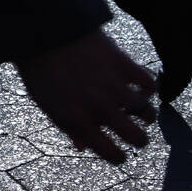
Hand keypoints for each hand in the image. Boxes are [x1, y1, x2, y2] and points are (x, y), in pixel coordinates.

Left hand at [18, 30, 157, 162]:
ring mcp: (113, 86)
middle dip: (140, 141)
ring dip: (148, 116)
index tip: (122, 157)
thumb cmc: (42, 71)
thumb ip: (68, 128)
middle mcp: (99, 107)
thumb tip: (83, 148)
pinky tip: (146, 90)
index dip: (118, 158)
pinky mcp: (122, 64)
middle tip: (140, 139)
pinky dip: (150, 89)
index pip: (109, 152)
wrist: (43, 32)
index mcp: (78, 121)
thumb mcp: (48, 105)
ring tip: (146, 115)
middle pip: (134, 136)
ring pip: (146, 111)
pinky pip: (148, 83)